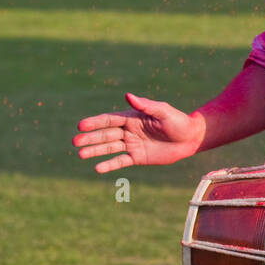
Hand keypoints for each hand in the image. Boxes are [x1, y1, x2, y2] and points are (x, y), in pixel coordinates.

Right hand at [72, 93, 203, 173]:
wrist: (190, 139)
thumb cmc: (178, 121)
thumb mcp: (163, 112)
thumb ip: (145, 106)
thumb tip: (128, 96)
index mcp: (132, 117)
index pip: (109, 119)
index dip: (95, 122)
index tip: (80, 125)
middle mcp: (129, 130)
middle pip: (106, 134)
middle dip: (90, 138)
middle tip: (74, 141)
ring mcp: (132, 144)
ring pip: (109, 148)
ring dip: (94, 151)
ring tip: (80, 154)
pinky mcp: (137, 157)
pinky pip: (120, 161)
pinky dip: (109, 165)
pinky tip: (97, 168)